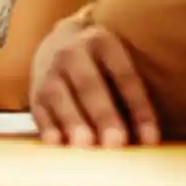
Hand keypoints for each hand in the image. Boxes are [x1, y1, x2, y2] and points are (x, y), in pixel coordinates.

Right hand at [30, 15, 159, 147]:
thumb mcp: (117, 58)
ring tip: (84, 144)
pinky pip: (39, 108)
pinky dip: (47, 126)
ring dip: (72, 121)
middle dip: (103, 114)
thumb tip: (151, 136)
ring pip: (59, 96)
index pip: (125, 76)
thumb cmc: (102, 64)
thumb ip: (132, 89)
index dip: (139, 108)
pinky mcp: (34, 90)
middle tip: (115, 141)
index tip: (151, 139)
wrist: (58, 41)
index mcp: (102, 42)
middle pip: (89, 85)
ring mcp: (49, 70)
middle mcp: (72, 52)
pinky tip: (56, 143)